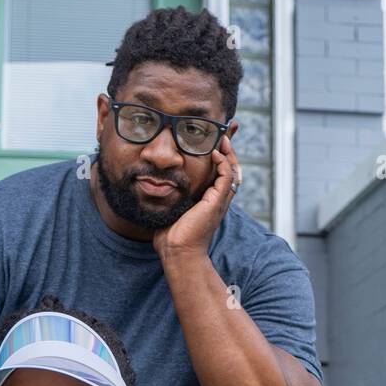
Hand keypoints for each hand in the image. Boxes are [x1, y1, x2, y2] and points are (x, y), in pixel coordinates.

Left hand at [152, 132, 241, 259]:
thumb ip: (169, 195)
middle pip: (230, 168)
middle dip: (228, 150)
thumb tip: (154, 184)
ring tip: (221, 137)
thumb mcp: (170, 208)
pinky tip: (214, 153)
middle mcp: (217, 199)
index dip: (218, 156)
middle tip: (222, 133)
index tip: (211, 141)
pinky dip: (222, 162)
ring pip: (232, 170)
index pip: (219, 173)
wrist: (177, 252)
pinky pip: (226, 176)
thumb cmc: (170, 235)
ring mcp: (219, 200)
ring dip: (227, 152)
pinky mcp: (216, 201)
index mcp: (208, 200)